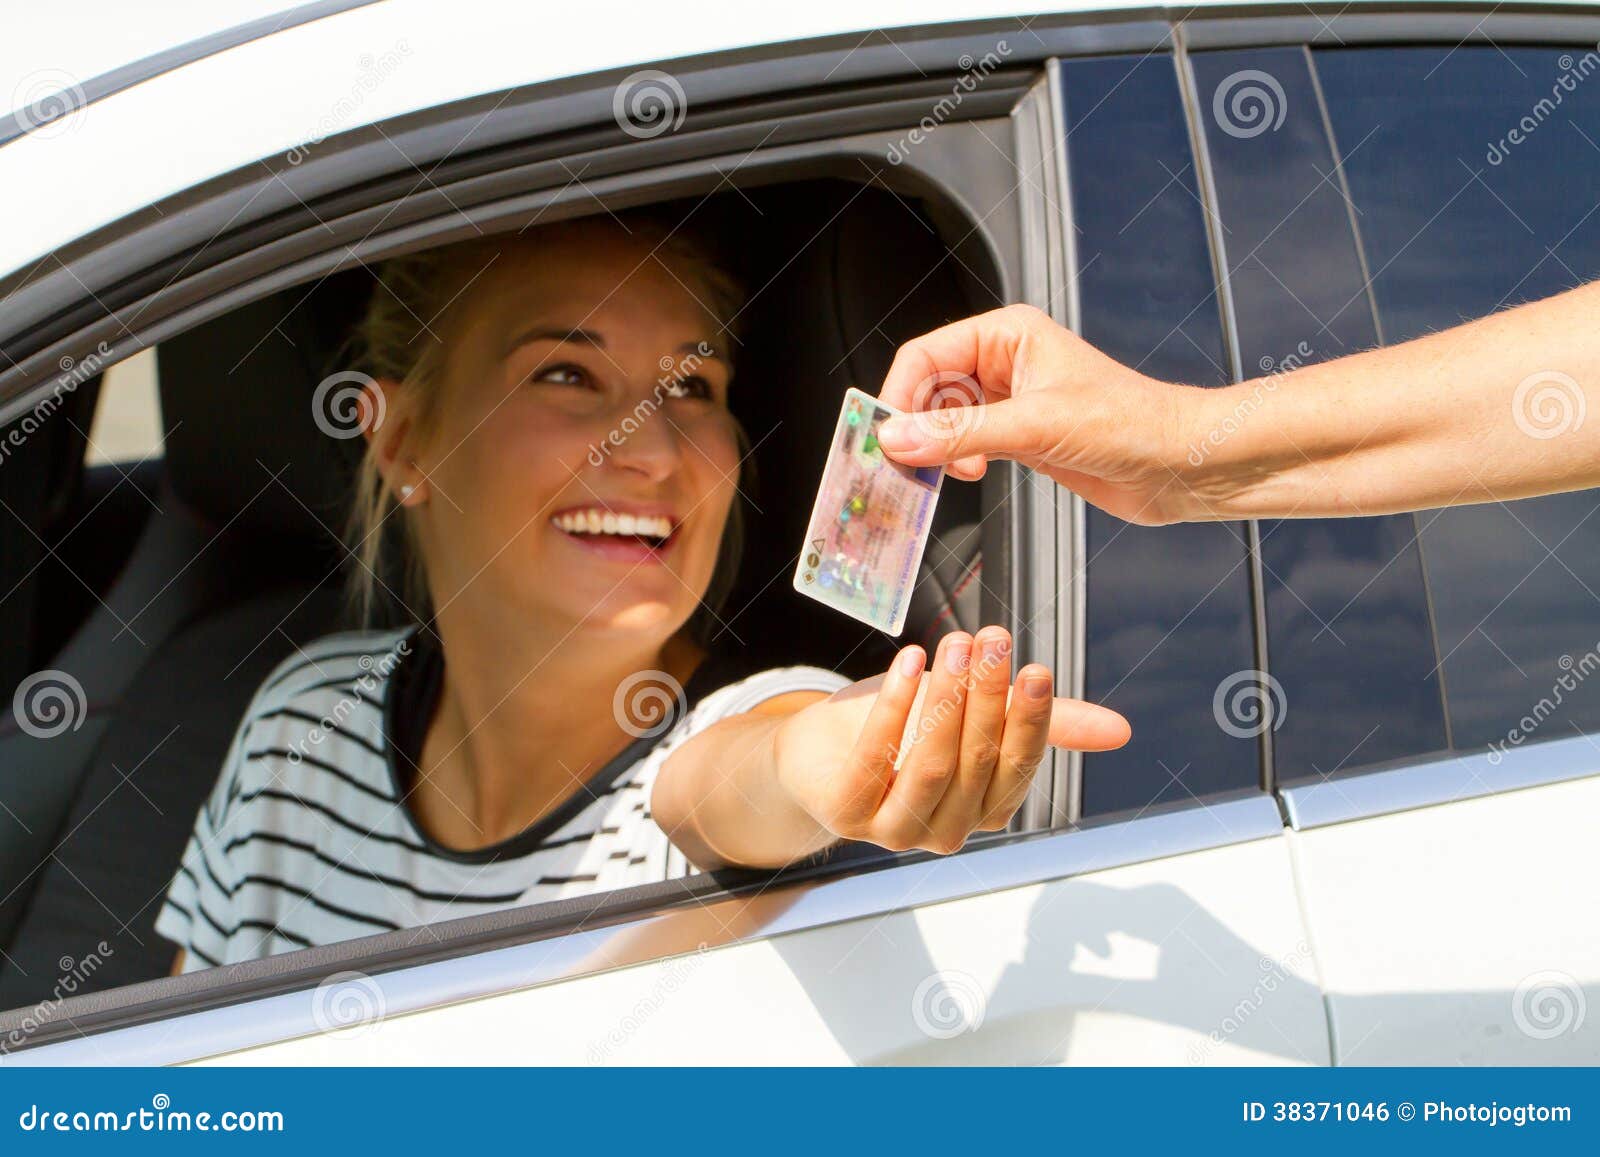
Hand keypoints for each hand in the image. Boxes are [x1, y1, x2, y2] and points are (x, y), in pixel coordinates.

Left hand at [771, 627, 1129, 854]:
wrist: (819, 751)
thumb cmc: (903, 731)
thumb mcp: (976, 716)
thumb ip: (1043, 722)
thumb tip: (1122, 730)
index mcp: (986, 809)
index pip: (1020, 766)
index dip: (1032, 720)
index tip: (1037, 669)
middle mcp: (947, 829)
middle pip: (978, 760)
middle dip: (988, 696)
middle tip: (992, 639)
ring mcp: (895, 829)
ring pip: (934, 765)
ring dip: (948, 699)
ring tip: (957, 644)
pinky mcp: (846, 813)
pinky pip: (876, 757)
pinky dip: (894, 706)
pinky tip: (909, 662)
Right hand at [873, 304, 1211, 525]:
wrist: (1181, 465)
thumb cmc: (1134, 424)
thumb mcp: (1036, 426)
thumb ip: (960, 433)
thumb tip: (898, 437)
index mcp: (1007, 334)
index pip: (925, 356)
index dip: (898, 396)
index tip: (883, 437)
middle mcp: (1005, 362)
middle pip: (928, 389)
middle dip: (913, 427)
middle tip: (901, 464)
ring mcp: (1011, 401)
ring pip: (943, 421)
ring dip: (935, 449)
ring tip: (941, 474)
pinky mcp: (1020, 437)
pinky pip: (965, 445)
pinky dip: (955, 462)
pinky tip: (970, 474)